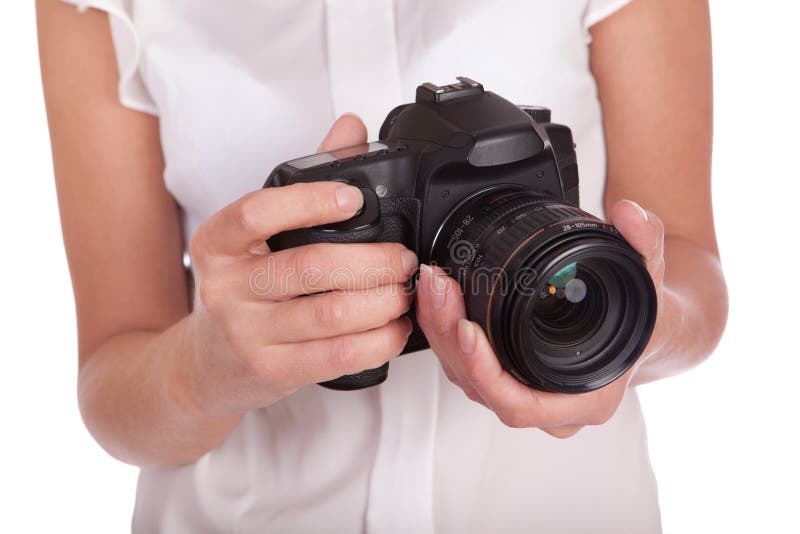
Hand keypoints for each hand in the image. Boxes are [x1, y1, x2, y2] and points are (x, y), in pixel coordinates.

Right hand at [183, 115, 417, 416]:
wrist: (207, 364)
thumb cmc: (241, 290)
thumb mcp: (256, 237)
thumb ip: (303, 180)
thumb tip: (350, 127)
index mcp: (218, 243)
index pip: (257, 212)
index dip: (310, 201)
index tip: (355, 198)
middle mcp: (226, 288)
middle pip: (310, 265)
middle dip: (374, 261)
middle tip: (405, 259)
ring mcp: (246, 333)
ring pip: (330, 313)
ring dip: (383, 301)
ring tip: (406, 291)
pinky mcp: (272, 371)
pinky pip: (336, 355)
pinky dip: (378, 340)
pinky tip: (395, 328)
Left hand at [415, 199, 664, 437]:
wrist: (643, 329)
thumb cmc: (643, 317)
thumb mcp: (650, 276)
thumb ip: (645, 242)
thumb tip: (630, 214)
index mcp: (585, 396)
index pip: (522, 405)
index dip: (486, 374)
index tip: (467, 330)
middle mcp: (551, 406)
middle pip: (480, 389)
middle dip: (450, 340)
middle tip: (439, 290)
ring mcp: (525, 394)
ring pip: (466, 379)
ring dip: (441, 335)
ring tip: (433, 286)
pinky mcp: (505, 377)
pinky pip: (464, 367)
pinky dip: (445, 335)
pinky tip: (436, 299)